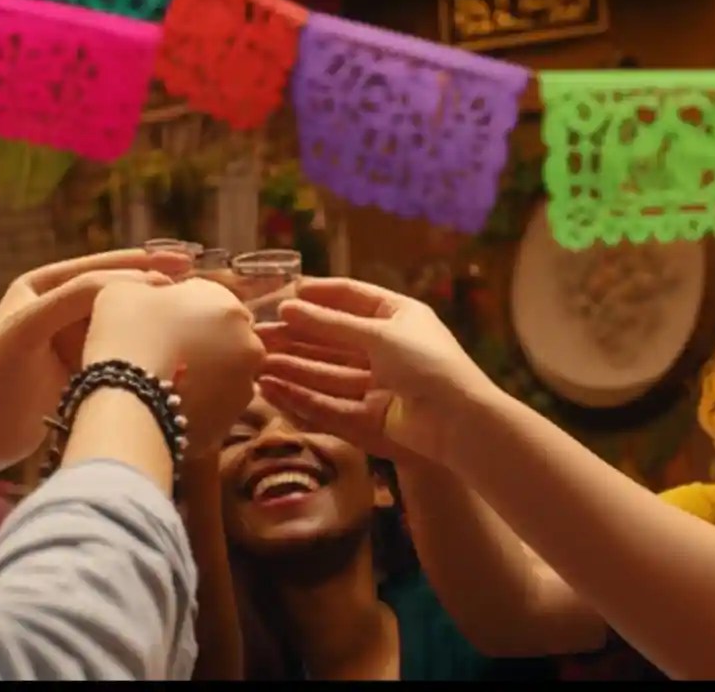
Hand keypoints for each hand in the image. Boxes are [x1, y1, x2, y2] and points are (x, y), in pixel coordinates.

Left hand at [0, 249, 189, 472]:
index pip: (102, 268)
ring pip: (122, 327)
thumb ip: (75, 298)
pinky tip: (175, 356)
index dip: (144, 264)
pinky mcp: (82, 379)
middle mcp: (61, 312)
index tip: (183, 266)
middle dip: (157, 291)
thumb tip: (134, 282)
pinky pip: (119, 359)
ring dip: (154, 323)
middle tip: (201, 287)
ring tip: (196, 319)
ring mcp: (73, 346)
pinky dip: (145, 355)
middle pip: (119, 295)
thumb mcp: (27, 326)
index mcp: (44, 287)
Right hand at [85, 278, 265, 454]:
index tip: (154, 322)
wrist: (128, 399)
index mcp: (227, 303)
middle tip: (161, 352)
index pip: (206, 297)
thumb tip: (158, 297)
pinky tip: (169, 404)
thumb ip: (151, 288)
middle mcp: (248, 342)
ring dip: (202, 373)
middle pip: (222, 335)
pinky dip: (198, 402)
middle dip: (199, 341)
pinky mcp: (232, 421)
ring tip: (163, 382)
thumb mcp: (126, 290)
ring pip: (223, 372)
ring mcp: (245, 385)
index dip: (177, 308)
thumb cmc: (126, 334)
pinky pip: (215, 405)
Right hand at [257, 277, 494, 462]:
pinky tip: (270, 388)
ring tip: (256, 362)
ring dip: (291, 367)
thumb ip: (330, 324)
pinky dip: (299, 396)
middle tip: (257, 334)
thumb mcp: (378, 334)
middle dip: (295, 336)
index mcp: (397, 317)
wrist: (459, 422)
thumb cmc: (427, 363)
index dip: (319, 294)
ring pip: (325, 372)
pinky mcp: (367, 418)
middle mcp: (385, 349)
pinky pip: (327, 403)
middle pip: (332, 339)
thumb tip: (288, 307)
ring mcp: (376, 385)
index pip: (352, 298)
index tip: (285, 293)